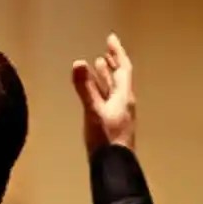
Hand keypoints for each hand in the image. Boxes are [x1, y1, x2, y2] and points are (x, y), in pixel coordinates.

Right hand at [72, 34, 135, 154]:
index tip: (110, 38)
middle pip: (120, 77)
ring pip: (112, 89)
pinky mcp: (111, 123)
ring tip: (98, 65)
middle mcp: (123, 102)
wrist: (114, 165)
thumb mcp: (93, 111)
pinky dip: (100, 90)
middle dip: (112, 62)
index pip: (123, 68)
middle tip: (106, 50)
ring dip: (106, 76)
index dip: (117, 52)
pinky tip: (93, 93)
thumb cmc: (106, 138)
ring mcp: (118, 113)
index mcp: (123, 96)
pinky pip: (107, 99)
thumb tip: (79, 63)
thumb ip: (85, 88)